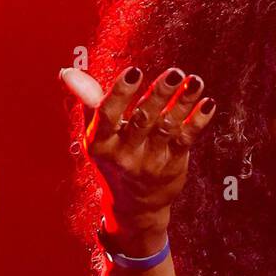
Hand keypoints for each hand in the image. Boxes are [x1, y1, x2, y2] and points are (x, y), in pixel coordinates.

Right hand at [60, 64, 215, 247]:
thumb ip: (88, 100)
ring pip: (168, 127)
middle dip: (159, 94)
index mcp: (101, 143)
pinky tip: (207, 103)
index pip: (108, 114)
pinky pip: (186, 141)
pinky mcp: (172, 166)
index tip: (135, 71)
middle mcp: (125, 154)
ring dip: (183, 103)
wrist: (134, 204)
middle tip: (175, 72)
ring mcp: (150, 162)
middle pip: (143, 119)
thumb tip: (68, 72)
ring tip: (194, 81)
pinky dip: (197, 121)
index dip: (121, 92)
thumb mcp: (97, 133)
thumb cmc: (113, 157)